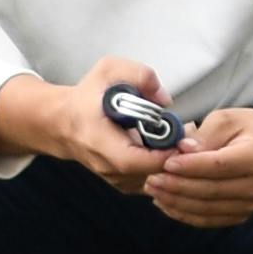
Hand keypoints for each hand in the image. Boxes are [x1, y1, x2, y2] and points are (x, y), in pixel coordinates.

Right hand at [0, 57, 172, 193]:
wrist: (63, 123)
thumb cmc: (87, 96)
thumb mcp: (108, 70)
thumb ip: (139, 75)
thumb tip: (164, 100)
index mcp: (96, 138)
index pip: (131, 160)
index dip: (160, 154)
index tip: (180, 140)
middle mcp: (104, 165)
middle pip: (148, 173)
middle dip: (174, 158)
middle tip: (189, 138)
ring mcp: (114, 179)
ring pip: (153, 181)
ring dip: (172, 165)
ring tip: (180, 141)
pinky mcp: (123, 184)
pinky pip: (151, 183)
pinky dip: (164, 170)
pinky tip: (169, 150)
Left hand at [145, 91, 252, 229]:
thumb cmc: (250, 127)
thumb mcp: (228, 118)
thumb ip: (205, 134)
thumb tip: (182, 150)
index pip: (218, 165)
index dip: (190, 166)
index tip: (165, 162)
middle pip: (210, 190)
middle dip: (176, 185)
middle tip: (150, 178)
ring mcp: (252, 204)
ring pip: (207, 208)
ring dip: (175, 201)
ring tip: (153, 189)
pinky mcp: (243, 215)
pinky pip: (209, 219)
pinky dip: (184, 213)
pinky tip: (166, 203)